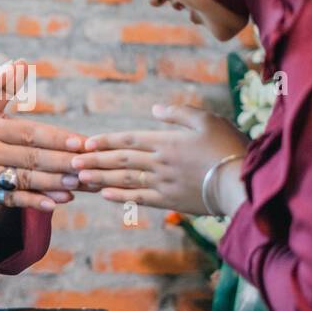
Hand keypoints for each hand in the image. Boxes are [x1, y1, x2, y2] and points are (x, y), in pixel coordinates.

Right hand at [0, 59, 85, 211]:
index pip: (28, 133)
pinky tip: (54, 203)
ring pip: (24, 181)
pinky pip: (10, 199)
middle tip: (90, 165)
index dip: (56, 139)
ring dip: (54, 184)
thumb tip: (20, 63)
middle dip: (63, 163)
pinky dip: (33, 202)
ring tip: (80, 184)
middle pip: (32, 159)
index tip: (80, 142)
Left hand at [71, 103, 249, 215]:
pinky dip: (121, 196)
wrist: (240, 184)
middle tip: (71, 160)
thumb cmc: (228, 148)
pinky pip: (139, 198)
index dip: (106, 140)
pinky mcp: (169, 201)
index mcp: (166, 141)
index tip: (86, 141)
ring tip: (80, 177)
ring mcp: (163, 183)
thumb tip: (155, 109)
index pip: (128, 139)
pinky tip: (106, 195)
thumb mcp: (207, 121)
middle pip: (120, 160)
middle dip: (94, 159)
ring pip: (125, 180)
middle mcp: (159, 162)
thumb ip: (179, 114)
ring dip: (101, 178)